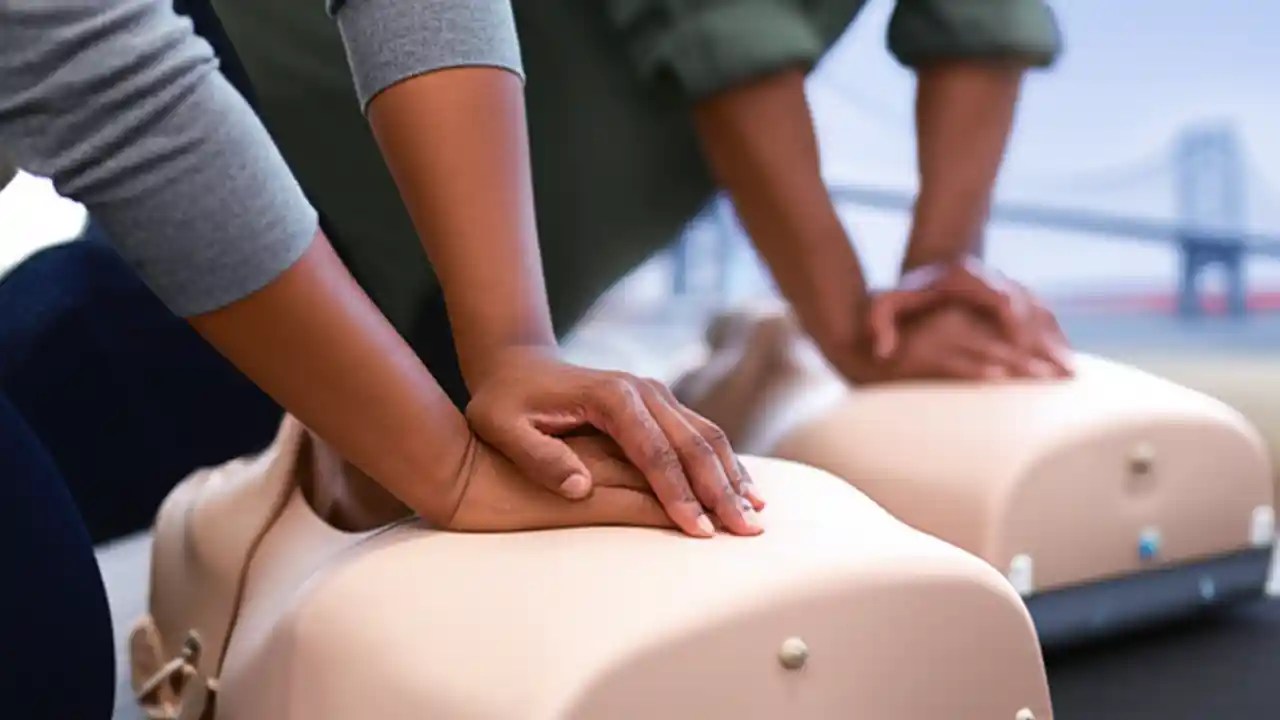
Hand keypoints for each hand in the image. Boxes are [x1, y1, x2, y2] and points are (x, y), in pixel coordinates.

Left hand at [464, 346, 763, 537]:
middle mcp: (643, 390)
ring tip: (755, 516)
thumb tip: (578, 489)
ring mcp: (655, 393)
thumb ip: (538, 457)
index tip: (697, 531)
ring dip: (732, 475)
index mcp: (611, 397)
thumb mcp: (501, 426)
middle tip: (744, 532)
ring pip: (706, 434)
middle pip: (692, 444)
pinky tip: (741, 489)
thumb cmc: (504, 400)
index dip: (678, 495)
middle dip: (721, 490)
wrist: (515, 362)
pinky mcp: (659, 403)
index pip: (655, 453)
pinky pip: (700, 432)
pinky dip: (724, 462)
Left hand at [866, 259, 1071, 377]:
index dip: (1011, 322)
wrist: (931, 269)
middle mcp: (994, 279)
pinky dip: (1058, 337)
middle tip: (1055, 370)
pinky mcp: (1021, 296)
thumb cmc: (906, 296)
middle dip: (1042, 338)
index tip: (1019, 349)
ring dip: (1057, 341)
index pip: (998, 298)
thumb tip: (883, 352)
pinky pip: (1046, 316)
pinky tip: (1067, 362)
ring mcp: (1011, 285)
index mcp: (966, 278)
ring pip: (1042, 312)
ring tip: (1069, 371)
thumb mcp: (885, 304)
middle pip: (1027, 306)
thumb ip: (880, 321)